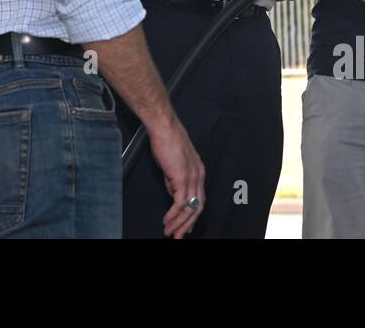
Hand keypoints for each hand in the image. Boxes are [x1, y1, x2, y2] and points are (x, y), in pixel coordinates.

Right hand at [148, 115, 205, 238]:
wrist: (164, 128)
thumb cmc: (167, 140)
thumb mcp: (173, 164)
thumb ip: (174, 179)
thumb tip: (172, 192)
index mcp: (198, 172)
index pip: (199, 199)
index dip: (193, 214)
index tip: (186, 226)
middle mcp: (199, 176)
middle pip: (198, 207)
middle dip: (188, 224)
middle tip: (179, 236)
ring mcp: (192, 177)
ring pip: (190, 208)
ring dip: (180, 223)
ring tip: (171, 232)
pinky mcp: (182, 178)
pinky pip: (180, 203)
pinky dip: (174, 214)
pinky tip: (167, 220)